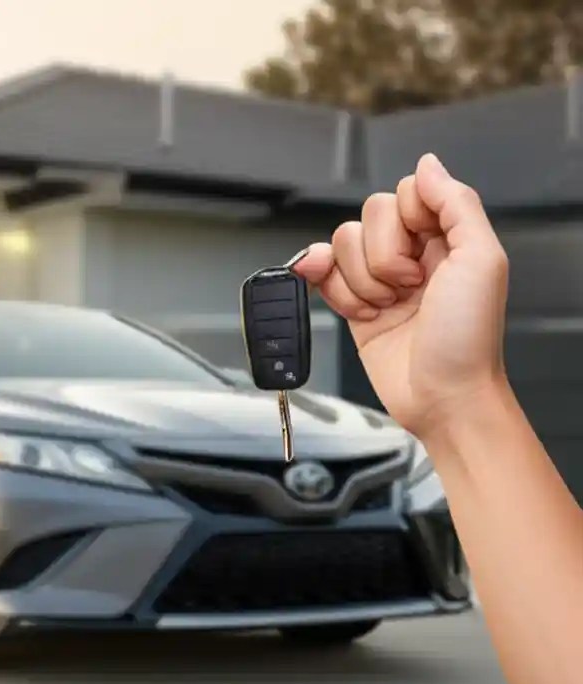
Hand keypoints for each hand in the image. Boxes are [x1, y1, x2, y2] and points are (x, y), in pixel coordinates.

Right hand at [291, 154, 509, 436]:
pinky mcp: (353, 303)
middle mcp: (413, 253)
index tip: (427, 255)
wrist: (442, 397)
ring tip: (388, 306)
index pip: (405, 193)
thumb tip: (427, 164)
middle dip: (381, 256)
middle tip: (409, 288)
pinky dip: (333, 289)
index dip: (407, 222)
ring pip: (340, 244)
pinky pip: (322, 274)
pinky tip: (358, 308)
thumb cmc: (469, 339)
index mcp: (448, 236)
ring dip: (360, 280)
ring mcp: (380, 278)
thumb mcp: (482, 260)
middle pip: (367, 216)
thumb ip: (457, 203)